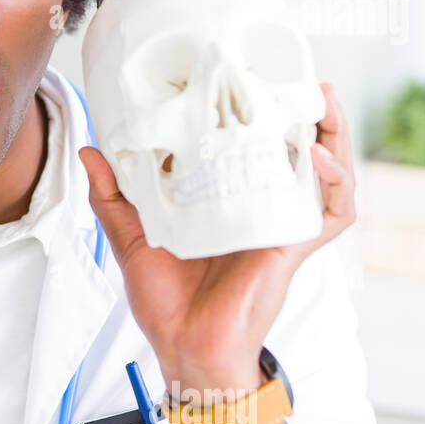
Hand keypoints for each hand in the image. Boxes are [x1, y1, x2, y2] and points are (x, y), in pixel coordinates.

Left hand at [78, 82, 356, 393]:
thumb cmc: (164, 300)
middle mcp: (259, 207)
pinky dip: (333, 184)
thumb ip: (113, 194)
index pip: (250, 147)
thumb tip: (91, 150)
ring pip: (325, 174)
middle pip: (296, 151)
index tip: (247, 76)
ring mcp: (280, 225)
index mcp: (224, 199)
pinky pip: (330, 212)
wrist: (182, 347)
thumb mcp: (131, 237)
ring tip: (324, 100)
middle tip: (301, 76)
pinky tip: (321, 158)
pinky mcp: (293, 247)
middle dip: (305, 112)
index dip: (258, 112)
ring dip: (332, 135)